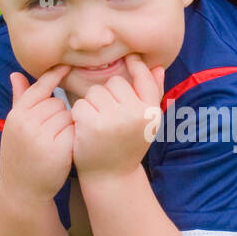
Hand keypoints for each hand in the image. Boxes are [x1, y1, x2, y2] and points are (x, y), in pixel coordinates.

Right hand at [0, 64, 73, 199]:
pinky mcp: (59, 149)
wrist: (22, 189)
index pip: (39, 87)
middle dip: (59, 113)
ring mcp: (43, 136)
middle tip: (52, 132)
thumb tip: (16, 74)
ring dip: (68, 124)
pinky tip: (67, 148)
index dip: (54, 75)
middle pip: (57, 103)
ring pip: (67, 115)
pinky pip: (75, 130)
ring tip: (57, 141)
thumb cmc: (20, 154)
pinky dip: (74, 136)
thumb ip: (19, 99)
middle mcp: (27, 123)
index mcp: (16, 115)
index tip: (67, 66)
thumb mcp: (14, 127)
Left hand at [72, 55, 165, 177]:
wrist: (111, 177)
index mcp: (151, 112)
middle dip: (108, 95)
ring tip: (98, 124)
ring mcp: (114, 120)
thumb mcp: (146, 122)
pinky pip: (81, 104)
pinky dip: (79, 115)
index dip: (136, 65)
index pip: (144, 77)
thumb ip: (152, 94)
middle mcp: (136, 114)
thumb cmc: (128, 145)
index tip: (129, 58)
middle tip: (109, 117)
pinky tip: (85, 130)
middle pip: (115, 82)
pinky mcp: (93, 125)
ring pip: (95, 91)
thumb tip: (157, 66)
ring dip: (92, 104)